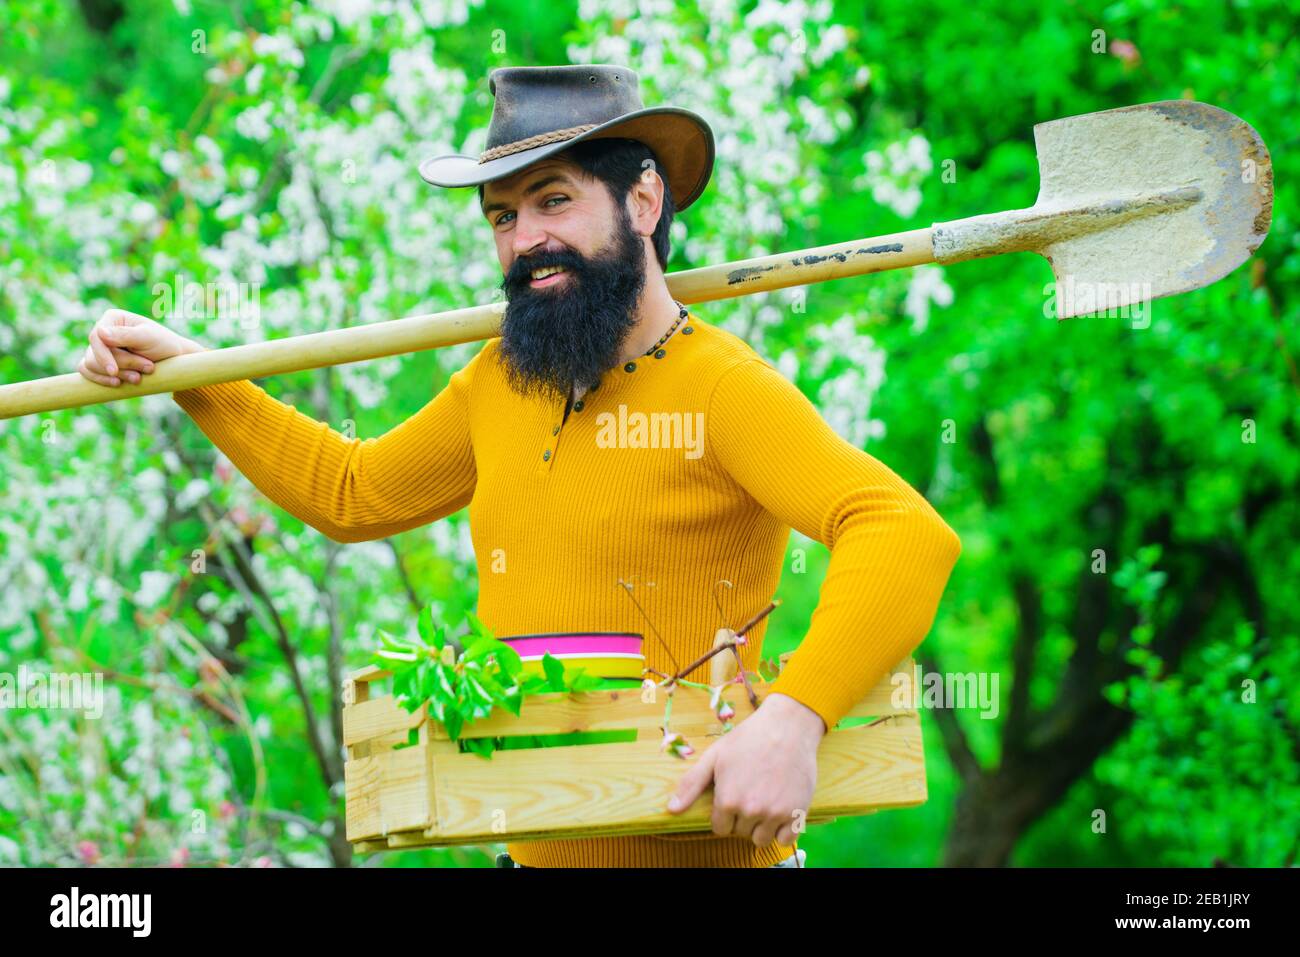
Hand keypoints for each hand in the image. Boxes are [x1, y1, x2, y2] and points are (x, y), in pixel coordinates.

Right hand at [77, 308, 203, 386]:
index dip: (103, 356)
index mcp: (112, 318)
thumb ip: (125, 335)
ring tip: (139, 378)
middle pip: (95, 354)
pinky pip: (87, 371)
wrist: (173, 359)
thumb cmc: (163, 344)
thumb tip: (99, 332)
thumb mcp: (148, 338)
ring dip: (117, 375)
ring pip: (91, 365)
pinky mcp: (100, 362)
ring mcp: (100, 348)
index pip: (96, 337)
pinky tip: (118, 384)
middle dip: (121, 366)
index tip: (114, 372)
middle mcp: (103, 331)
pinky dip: (101, 379)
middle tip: (148, 369)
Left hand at [666, 692, 826, 847]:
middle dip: (742, 818)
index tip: (733, 797)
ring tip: (764, 802)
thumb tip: (672, 809)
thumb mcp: (714, 756)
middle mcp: (750, 811)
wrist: (787, 726)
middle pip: (740, 832)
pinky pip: (786, 840)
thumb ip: (691, 784)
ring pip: (761, 839)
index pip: (720, 828)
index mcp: (727, 800)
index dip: (724, 814)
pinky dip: (782, 830)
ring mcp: (775, 813)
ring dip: (761, 826)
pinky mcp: (796, 813)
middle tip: (750, 792)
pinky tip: (780, 810)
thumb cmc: (748, 738)